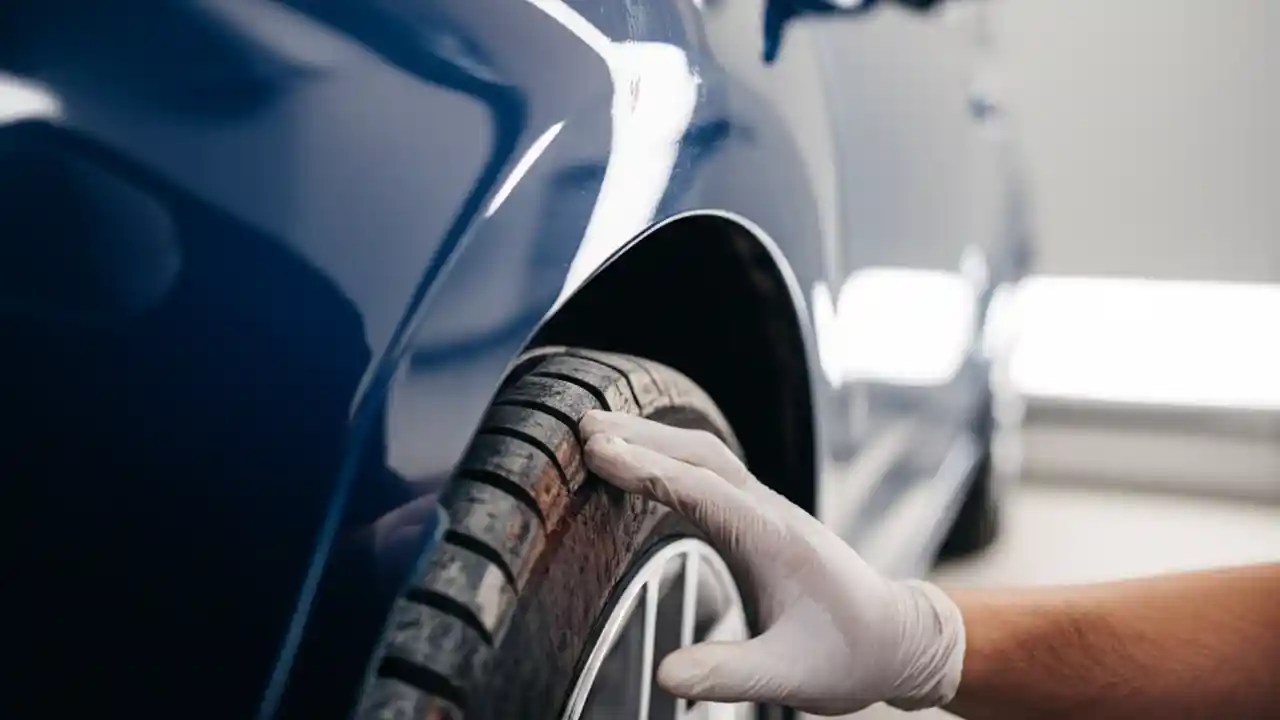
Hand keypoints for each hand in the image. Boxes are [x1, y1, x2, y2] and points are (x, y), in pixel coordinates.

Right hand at [579, 411, 964, 714]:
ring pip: (707, 456)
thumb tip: (665, 676)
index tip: (597, 452)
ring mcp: (767, 510)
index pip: (700, 488)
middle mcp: (769, 511)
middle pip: (700, 455)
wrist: (898, 639)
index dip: (647, 468)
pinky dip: (672, 457)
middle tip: (584, 425)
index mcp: (773, 537)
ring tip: (600, 431)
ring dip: (655, 439)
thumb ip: (728, 674)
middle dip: (642, 437)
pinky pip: (712, 473)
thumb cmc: (849, 656)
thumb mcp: (791, 676)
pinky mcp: (762, 519)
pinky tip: (647, 462)